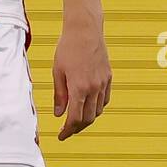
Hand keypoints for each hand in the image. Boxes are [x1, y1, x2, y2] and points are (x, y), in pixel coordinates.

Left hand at [52, 19, 110, 140]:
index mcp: (79, 87)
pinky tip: (89, 106)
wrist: (85, 30)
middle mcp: (93, 88)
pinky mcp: (108, 77)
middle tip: (67, 131)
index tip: (61, 136)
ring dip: (87, 119)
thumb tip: (58, 114)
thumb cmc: (68, 48)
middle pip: (88, 119)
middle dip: (77, 128)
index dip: (67, 131)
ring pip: (97, 111)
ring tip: (76, 120)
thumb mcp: (57, 71)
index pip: (75, 119)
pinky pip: (105, 100)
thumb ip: (59, 95)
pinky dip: (97, 108)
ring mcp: (103, 83)